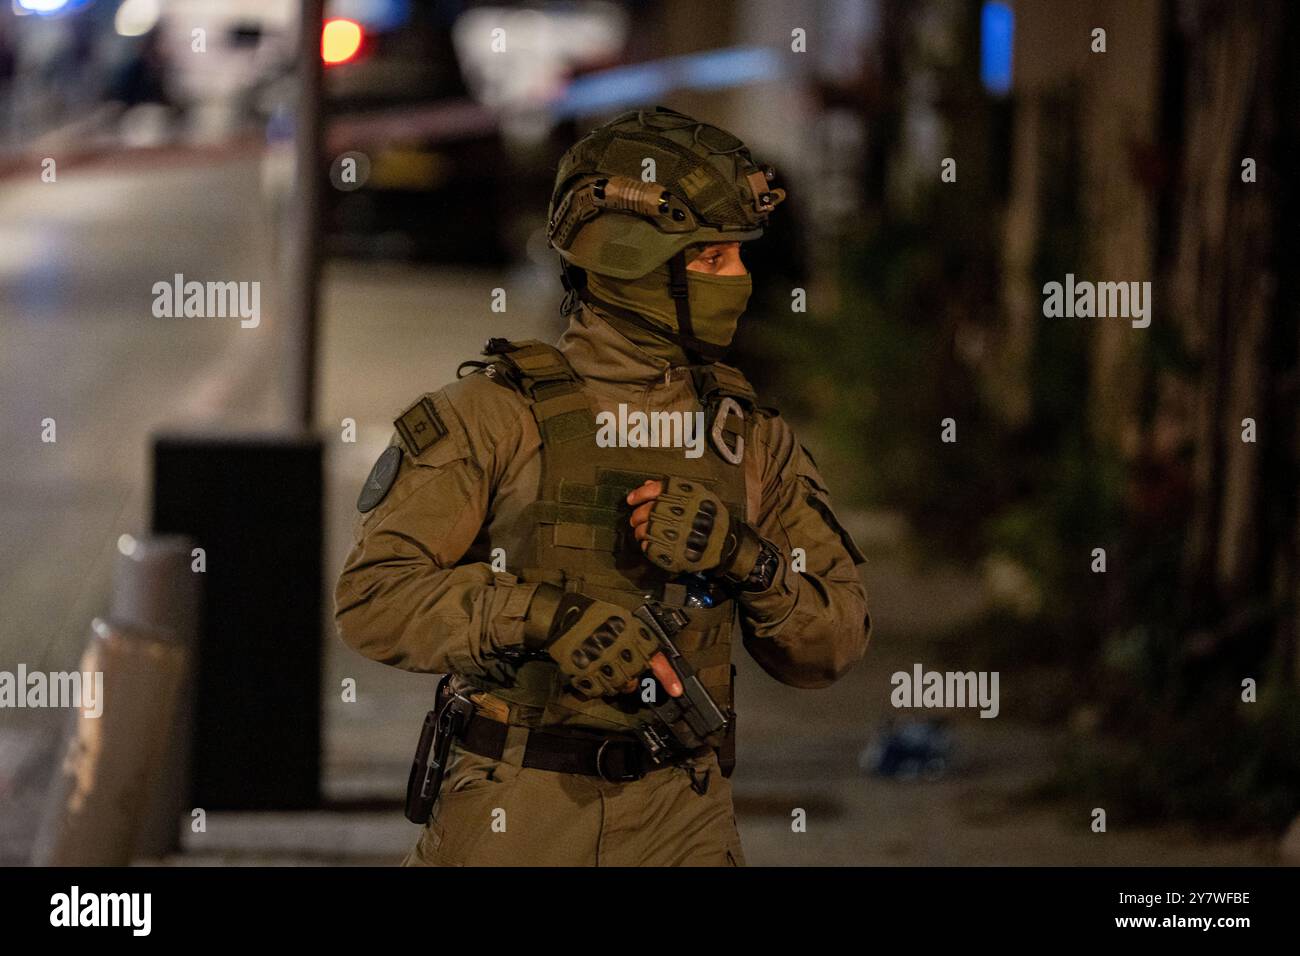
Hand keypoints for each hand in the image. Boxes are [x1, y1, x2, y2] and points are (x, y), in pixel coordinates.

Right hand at [543, 592, 682, 697]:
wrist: (565, 617)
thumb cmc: (597, 616)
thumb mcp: (625, 620)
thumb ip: (639, 638)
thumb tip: (655, 660)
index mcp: (632, 635)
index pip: (656, 659)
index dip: (668, 677)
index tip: (677, 691)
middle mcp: (619, 651)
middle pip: (635, 679)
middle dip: (633, 680)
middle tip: (625, 672)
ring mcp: (601, 664)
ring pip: (618, 687)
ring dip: (616, 684)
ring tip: (608, 672)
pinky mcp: (584, 673)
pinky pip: (598, 690)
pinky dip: (598, 687)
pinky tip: (594, 675)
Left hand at [627, 477, 731, 573]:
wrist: (724, 542)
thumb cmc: (709, 515)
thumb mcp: (696, 494)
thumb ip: (672, 489)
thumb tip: (646, 484)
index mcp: (684, 495)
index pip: (654, 490)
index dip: (639, 494)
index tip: (630, 500)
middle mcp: (677, 512)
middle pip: (646, 511)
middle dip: (637, 516)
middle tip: (634, 519)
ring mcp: (674, 532)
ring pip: (644, 530)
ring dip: (639, 532)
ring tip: (641, 533)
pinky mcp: (672, 550)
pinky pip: (650, 547)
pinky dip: (646, 545)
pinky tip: (650, 543)